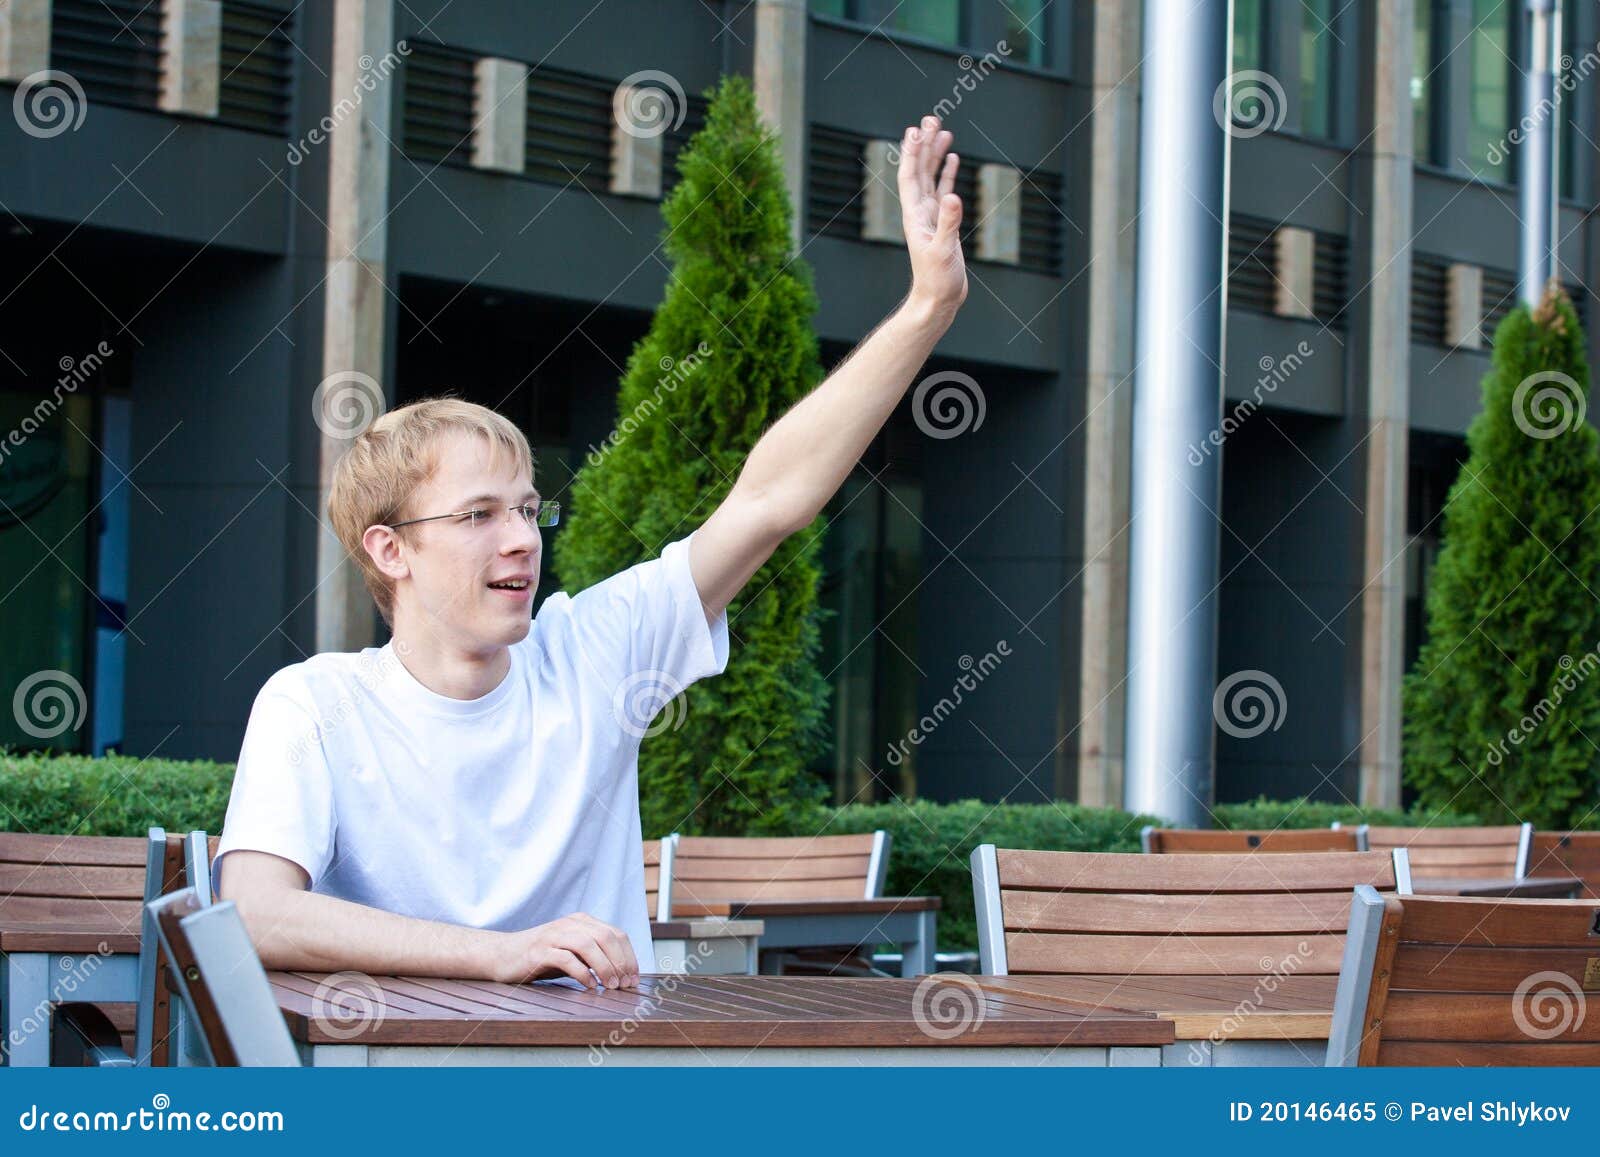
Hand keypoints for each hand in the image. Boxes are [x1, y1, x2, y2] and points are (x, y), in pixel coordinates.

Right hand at [492, 913, 640, 988]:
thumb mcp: (572, 953)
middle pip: (606, 937)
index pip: (616, 934)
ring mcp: (554, 935)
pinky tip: (589, 987)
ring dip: (605, 967)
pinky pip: (567, 959)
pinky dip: (583, 973)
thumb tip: (623, 975)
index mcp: (581, 921)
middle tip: (625, 985)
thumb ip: (593, 956)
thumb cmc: (541, 957)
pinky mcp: (539, 951)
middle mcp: (570, 924)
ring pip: (589, 945)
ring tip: (611, 986)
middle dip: (621, 962)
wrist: (501, 955)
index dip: (629, 956)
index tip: (634, 979)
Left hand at [897, 114, 967, 321]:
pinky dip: (947, 173)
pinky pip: (944, 191)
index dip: (912, 153)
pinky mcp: (943, 223)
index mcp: (915, 216)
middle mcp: (920, 212)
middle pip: (920, 170)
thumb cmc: (937, 280)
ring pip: (931, 177)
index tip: (916, 130)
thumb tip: (953, 196)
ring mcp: (931, 216)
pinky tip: (953, 158)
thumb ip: (949, 224)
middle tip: (931, 119)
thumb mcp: (944, 252)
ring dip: (935, 154)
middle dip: (924, 145)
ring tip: (942, 130)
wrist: (938, 300)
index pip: (911, 177)